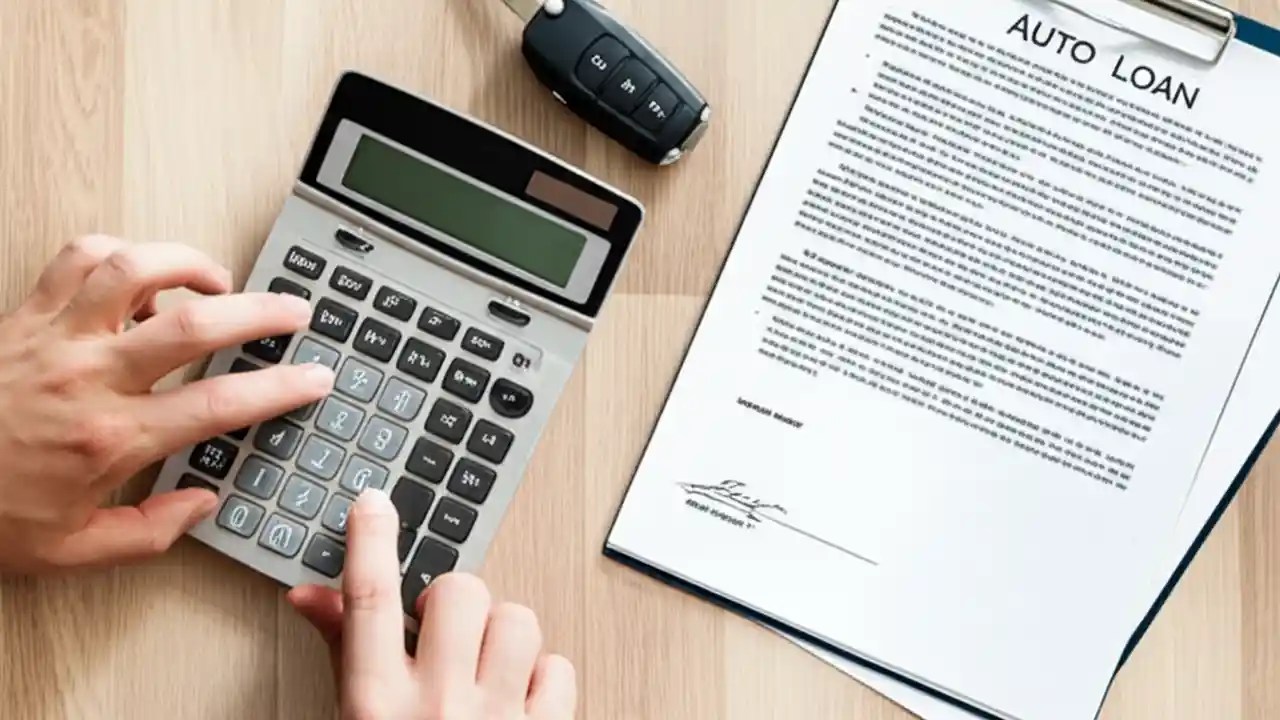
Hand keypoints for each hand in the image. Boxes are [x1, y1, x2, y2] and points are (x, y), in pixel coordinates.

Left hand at [0, 235, 334, 573]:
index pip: (219, 405)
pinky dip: (119, 253)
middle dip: (261, 312)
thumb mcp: (68, 551)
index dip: (279, 388)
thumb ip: (148, 533)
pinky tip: (138, 273)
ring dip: (188, 265)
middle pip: (195, 323)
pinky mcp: (23, 315)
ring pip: (134, 270)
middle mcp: (88, 377)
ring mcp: (54, 337)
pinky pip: (77, 259)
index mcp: (111, 439)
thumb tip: (200, 504)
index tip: (312, 379)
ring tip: (217, 279)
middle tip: (293, 310)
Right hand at [289, 490, 576, 719]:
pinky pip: (558, 666)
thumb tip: (315, 597)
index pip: (369, 603)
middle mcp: (439, 709)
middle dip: (452, 599)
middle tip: (442, 631)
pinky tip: (517, 697)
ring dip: (502, 633)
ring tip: (483, 667)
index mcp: (377, 709)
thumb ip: (343, 656)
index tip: (374, 502)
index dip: (370, 541)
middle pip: (457, 592)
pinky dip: (542, 674)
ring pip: (517, 619)